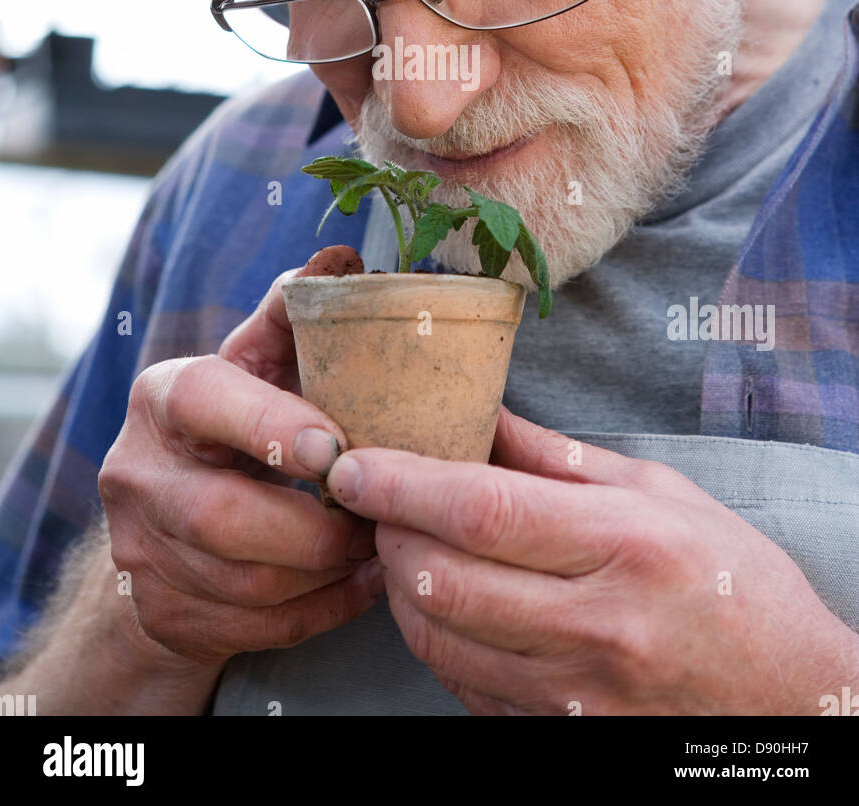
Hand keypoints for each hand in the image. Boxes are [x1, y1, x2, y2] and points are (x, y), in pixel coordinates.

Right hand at [98, 246, 381, 665]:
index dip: (269, 424)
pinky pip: (255, 628)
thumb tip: (341, 258)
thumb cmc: (240, 422)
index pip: (206, 401)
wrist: (174, 518)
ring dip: (326, 572)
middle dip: (313, 526)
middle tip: (376, 513)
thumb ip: (294, 316)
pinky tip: (360, 584)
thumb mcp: (258, 364)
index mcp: (165, 395)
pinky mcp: (162, 611)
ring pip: (242, 583)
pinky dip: (321, 610)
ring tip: (380, 546)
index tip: (335, 447)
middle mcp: (136, 471)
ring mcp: (140, 550)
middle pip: (220, 516)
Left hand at [323, 406, 858, 714]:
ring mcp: (574, 692)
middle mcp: (595, 623)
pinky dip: (436, 638)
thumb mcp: (661, 494)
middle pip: (441, 579)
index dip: (402, 484)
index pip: (482, 510)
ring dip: (399, 586)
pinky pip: (463, 685)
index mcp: (623, 545)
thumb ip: (558, 458)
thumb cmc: (733, 582)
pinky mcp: (557, 732)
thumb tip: (478, 412)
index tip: (355, 464)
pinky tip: (447, 601)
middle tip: (375, 499)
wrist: (790, 700)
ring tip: (405, 543)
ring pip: (438, 639)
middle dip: (386, 532)